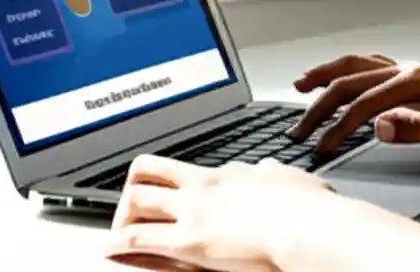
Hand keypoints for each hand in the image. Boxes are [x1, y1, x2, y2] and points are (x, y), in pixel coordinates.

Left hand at [106, 155, 333, 271]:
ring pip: (135, 200)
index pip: (184, 169)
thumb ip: (271, 174)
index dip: (166, 181)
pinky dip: (118, 245)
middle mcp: (203, 187)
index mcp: (228, 174)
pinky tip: (112, 250)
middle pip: (147, 171)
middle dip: (133, 189)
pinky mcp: (187, 241)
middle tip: (133, 210)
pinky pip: (136, 239)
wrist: (307, 226)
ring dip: (122, 216)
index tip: (162, 192)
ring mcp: (193, 211)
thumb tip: (267, 168)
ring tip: (119, 232)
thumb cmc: (307, 209)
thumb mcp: (288, 179)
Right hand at [286, 53, 419, 156]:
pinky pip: (375, 67)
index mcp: (418, 80)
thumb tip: (377, 126)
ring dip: (328, 75)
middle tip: (297, 130)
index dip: (338, 127)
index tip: (320, 148)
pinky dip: (351, 71)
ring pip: (360, 66)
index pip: (365, 103)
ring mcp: (415, 71)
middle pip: (353, 81)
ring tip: (302, 84)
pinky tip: (345, 78)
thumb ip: (416, 128)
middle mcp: (412, 69)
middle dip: (320, 105)